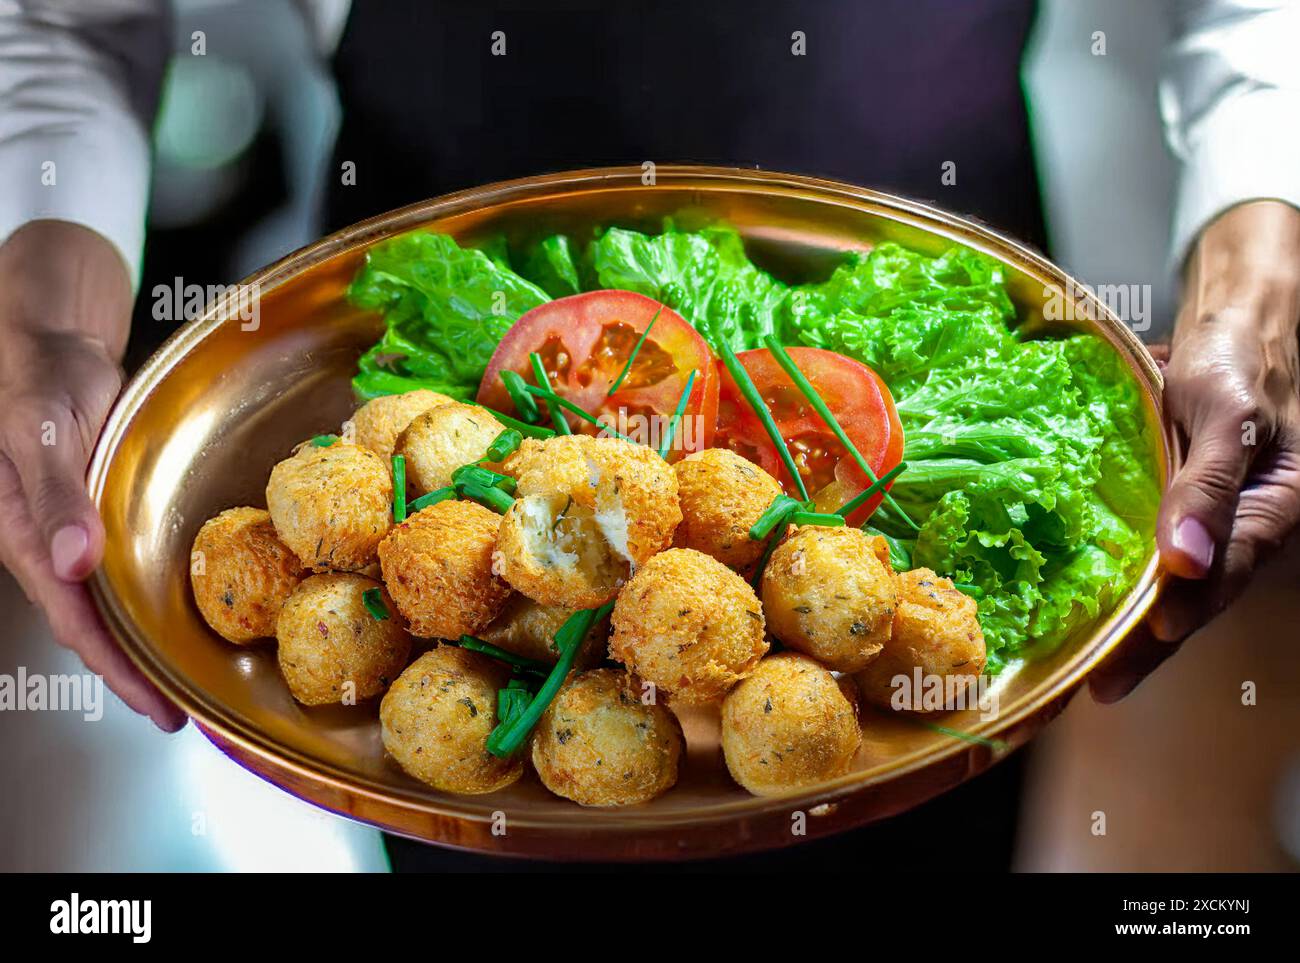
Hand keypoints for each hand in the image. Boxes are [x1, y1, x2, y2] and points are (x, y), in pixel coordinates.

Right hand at [0, 221, 184, 729]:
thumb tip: (72, 563)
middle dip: (133, 673)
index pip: (74, 620)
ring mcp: (72, 533)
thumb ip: (54, 495)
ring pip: (106, 605)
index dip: (116, 667)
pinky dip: (143, 601)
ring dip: (139, 645)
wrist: (52, 342)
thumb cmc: (40, 379)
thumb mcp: (42, 429)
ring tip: (179, 682)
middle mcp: (49, 544)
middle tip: (180, 711)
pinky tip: (170, 615)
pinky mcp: (97, 516)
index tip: (157, 705)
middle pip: (92, 626)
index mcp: (27, 535)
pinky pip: (119, 572)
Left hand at [1092, 201, 1299, 701]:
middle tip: (1090, 685)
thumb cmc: (1240, 362)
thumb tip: (1185, 563)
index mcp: (1266, 516)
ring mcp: (1202, 516)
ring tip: (1073, 656)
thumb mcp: (1230, 416)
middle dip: (1138, 644)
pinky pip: (1145, 543)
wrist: (1237, 321)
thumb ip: (1209, 488)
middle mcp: (1234, 527)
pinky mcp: (1171, 497)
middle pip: (1186, 597)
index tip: (1121, 667)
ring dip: (1123, 615)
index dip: (1167, 628)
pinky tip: (1073, 591)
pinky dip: (1115, 569)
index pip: (1212, 587)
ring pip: (1162, 578)